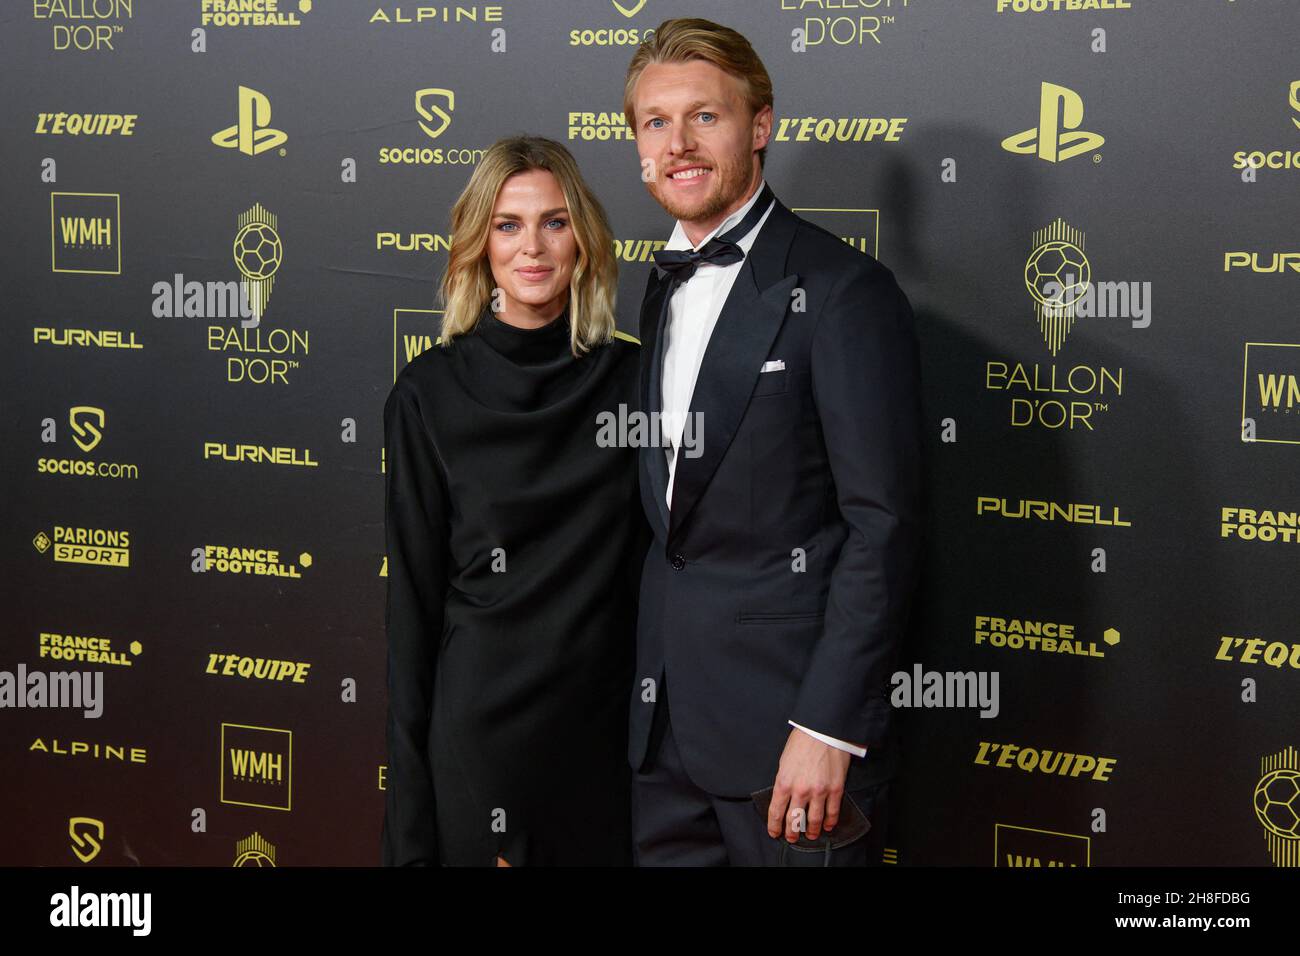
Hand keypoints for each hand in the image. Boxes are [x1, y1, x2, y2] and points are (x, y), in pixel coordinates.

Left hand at [766, 728, 852, 842]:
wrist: (823, 730)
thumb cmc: (802, 741)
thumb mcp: (784, 761)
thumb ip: (784, 781)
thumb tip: (785, 796)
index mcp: (784, 782)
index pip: (776, 811)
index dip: (774, 826)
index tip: (774, 832)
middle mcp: (800, 790)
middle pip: (794, 820)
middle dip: (791, 832)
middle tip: (791, 838)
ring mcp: (819, 791)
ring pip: (814, 820)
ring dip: (811, 831)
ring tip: (810, 835)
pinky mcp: (835, 789)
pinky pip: (832, 812)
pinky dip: (830, 822)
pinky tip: (828, 826)